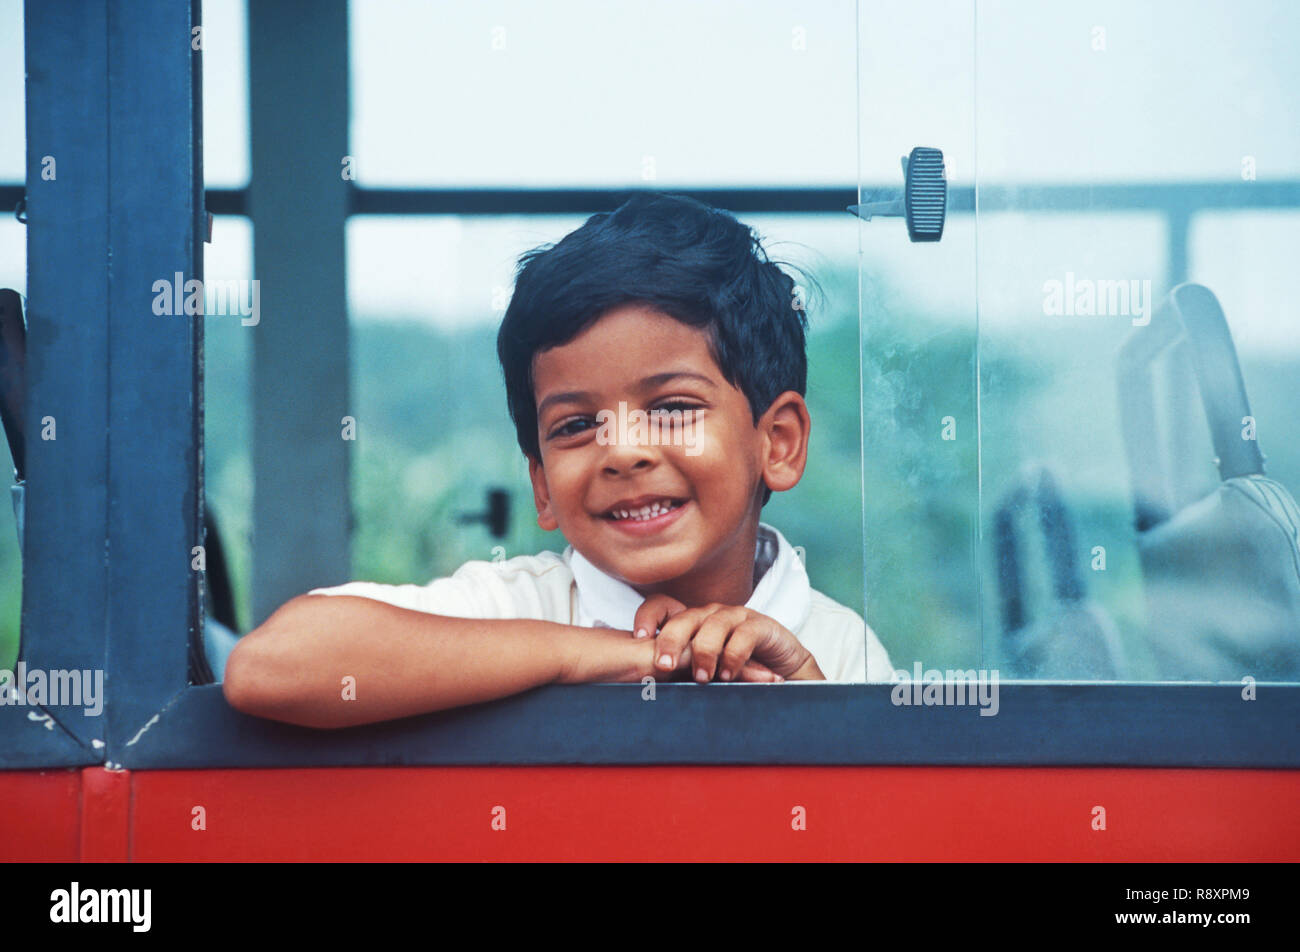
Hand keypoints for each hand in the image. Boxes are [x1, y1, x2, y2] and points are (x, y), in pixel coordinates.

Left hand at [633, 595, 822, 682]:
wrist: (784, 672)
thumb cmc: (738, 673)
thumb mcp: (702, 672)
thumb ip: (678, 672)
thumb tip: (641, 687)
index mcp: (691, 622)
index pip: (662, 607)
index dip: (648, 617)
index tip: (637, 637)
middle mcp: (711, 615)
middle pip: (685, 617)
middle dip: (671, 638)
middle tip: (662, 664)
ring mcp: (736, 617)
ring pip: (713, 624)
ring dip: (705, 651)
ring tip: (701, 677)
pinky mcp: (761, 626)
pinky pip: (744, 635)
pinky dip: (734, 655)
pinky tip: (729, 674)